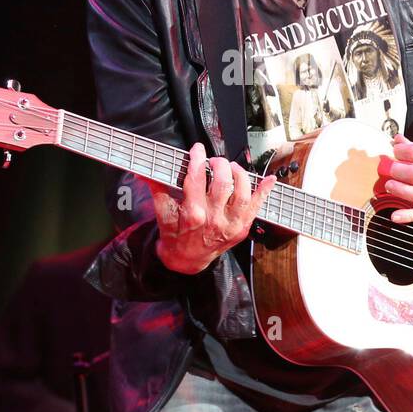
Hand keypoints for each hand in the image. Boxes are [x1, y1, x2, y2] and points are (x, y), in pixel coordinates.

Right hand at [147, 142, 276, 273]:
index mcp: (193, 214)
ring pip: (243, 192)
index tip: (197, 149)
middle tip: (214, 161)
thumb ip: (157, 190)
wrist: (187, 262)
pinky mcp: (242, 229)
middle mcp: (214, 219)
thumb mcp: (162, 214)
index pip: (196, 178)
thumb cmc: (175, 235)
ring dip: (239, 174)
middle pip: (223, 182)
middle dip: (219, 164)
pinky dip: (265, 192)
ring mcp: (230, 225)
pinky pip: (257, 207)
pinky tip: (269, 179)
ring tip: (231, 168)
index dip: (197, 159)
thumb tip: (143, 172)